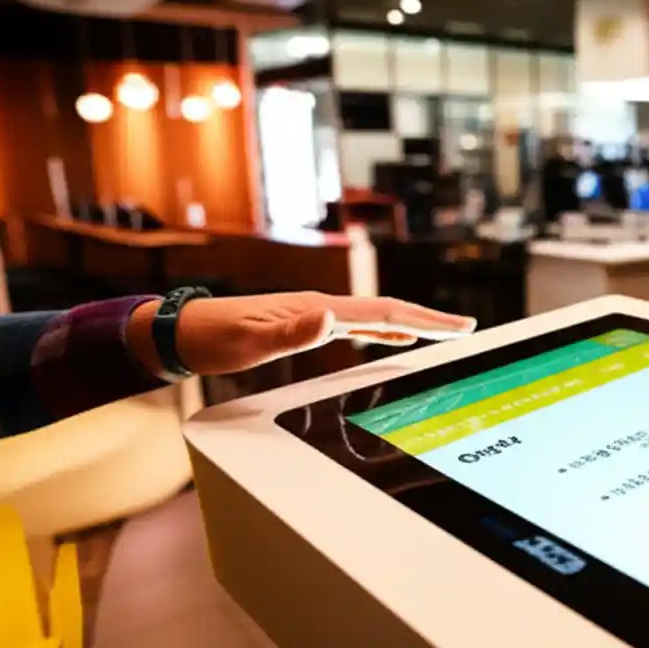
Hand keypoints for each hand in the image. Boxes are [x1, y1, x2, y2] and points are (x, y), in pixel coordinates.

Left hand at [125, 292, 474, 376]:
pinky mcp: (307, 324)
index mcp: (317, 308)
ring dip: (413, 324)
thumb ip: (290, 333)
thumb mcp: (248, 342)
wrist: (179, 331)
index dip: (425, 320)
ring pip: (378, 318)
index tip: (460, 327)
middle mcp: (322, 306)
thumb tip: (333, 320)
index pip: (384, 313)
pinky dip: (386, 332)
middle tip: (469, 328)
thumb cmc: (211, 340)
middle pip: (389, 311)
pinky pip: (360, 328)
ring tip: (444, 332)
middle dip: (431, 320)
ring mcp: (316, 314)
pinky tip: (395, 339)